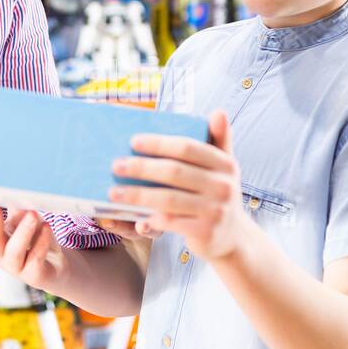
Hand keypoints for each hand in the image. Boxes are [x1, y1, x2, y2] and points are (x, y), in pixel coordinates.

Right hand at [0, 201, 66, 292]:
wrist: (57, 268)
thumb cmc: (35, 240)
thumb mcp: (22, 219)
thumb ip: (14, 205)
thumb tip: (5, 185)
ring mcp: (15, 266)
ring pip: (14, 251)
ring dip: (23, 231)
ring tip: (33, 214)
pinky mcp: (34, 275)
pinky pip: (35, 258)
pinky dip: (41, 242)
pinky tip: (47, 228)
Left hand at [106, 109, 248, 261]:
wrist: (232, 237)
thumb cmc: (218, 196)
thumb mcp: (224, 168)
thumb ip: (220, 140)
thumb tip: (218, 112)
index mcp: (225, 165)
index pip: (188, 148)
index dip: (159, 143)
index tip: (133, 141)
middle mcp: (223, 186)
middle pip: (174, 172)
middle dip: (142, 168)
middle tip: (116, 165)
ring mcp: (215, 210)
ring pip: (168, 199)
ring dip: (137, 195)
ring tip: (114, 192)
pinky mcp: (205, 231)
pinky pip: (171, 222)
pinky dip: (151, 217)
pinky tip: (135, 215)